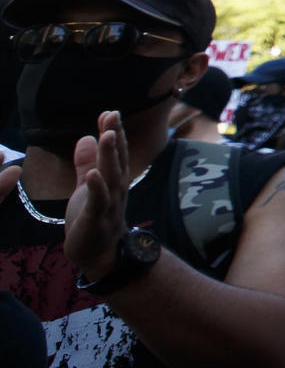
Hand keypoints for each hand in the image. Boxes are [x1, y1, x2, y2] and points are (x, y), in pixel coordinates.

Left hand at [62, 111, 131, 279]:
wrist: (100, 255)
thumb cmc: (94, 219)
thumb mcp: (88, 187)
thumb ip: (86, 163)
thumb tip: (85, 137)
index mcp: (114, 180)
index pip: (115, 152)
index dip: (113, 132)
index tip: (110, 113)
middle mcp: (117, 188)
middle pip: (117, 159)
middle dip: (115, 137)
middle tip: (113, 115)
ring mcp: (110, 203)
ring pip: (111, 177)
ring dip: (110, 156)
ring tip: (107, 135)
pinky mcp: (97, 219)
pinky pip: (98, 201)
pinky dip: (97, 187)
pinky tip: (92, 174)